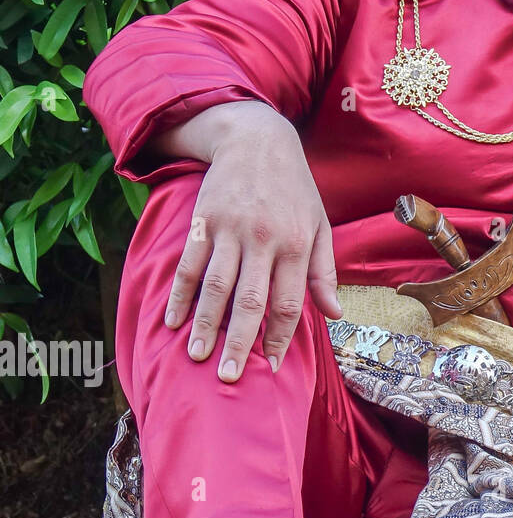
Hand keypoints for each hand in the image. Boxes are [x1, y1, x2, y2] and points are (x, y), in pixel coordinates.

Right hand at [159, 101, 342, 382]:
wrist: (257, 140)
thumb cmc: (295, 189)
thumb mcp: (320, 225)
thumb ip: (324, 271)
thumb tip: (335, 313)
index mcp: (296, 245)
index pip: (288, 302)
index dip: (278, 336)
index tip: (269, 365)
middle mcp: (264, 240)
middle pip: (250, 300)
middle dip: (239, 341)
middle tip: (229, 377)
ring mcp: (231, 230)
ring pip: (216, 286)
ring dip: (204, 324)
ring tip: (196, 356)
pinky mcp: (204, 220)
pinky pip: (189, 263)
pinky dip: (179, 293)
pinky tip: (171, 320)